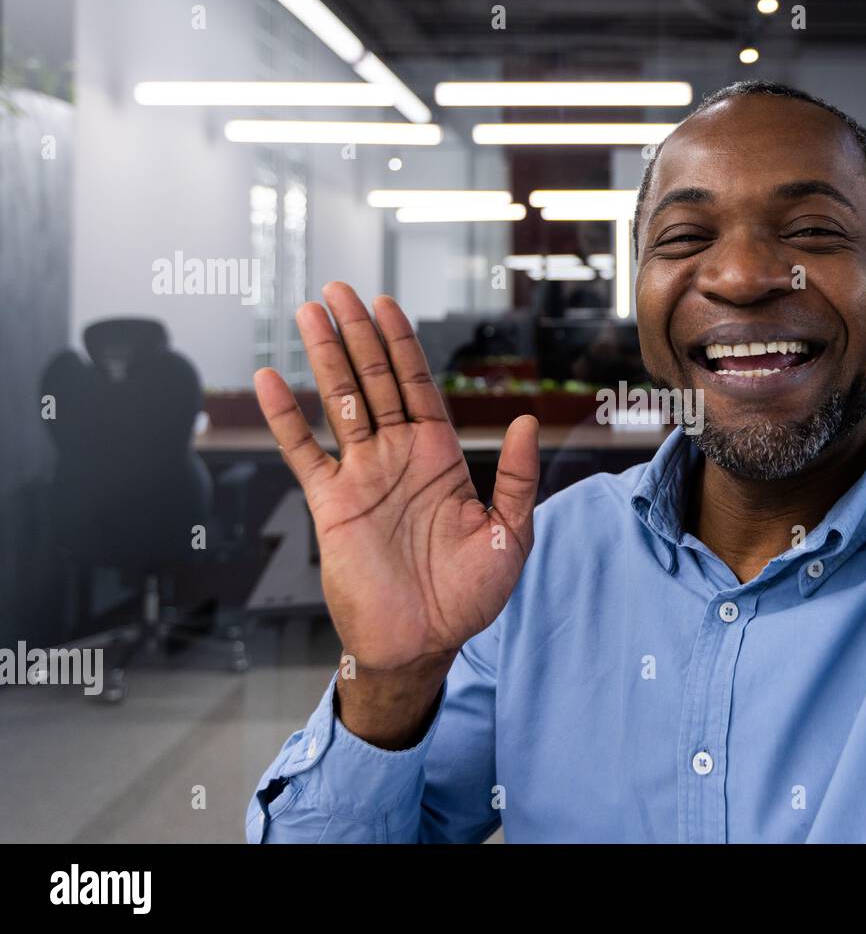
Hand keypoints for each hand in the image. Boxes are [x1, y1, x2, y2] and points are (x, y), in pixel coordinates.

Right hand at [253, 282, 538, 684]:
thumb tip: (528, 421)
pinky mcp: (331, 504)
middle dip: (358, 335)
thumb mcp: (511, 534)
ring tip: (308, 313)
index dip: (402, 345)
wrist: (423, 643)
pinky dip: (284, 418)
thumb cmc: (470, 596)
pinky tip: (269, 381)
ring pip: (340, 403)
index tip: (386, 305)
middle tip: (338, 290)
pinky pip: (303, 452)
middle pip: (375, 380)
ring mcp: (362, 476)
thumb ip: (518, 477)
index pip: (418, 386)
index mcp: (441, 457)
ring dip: (324, 358)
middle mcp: (398, 457)